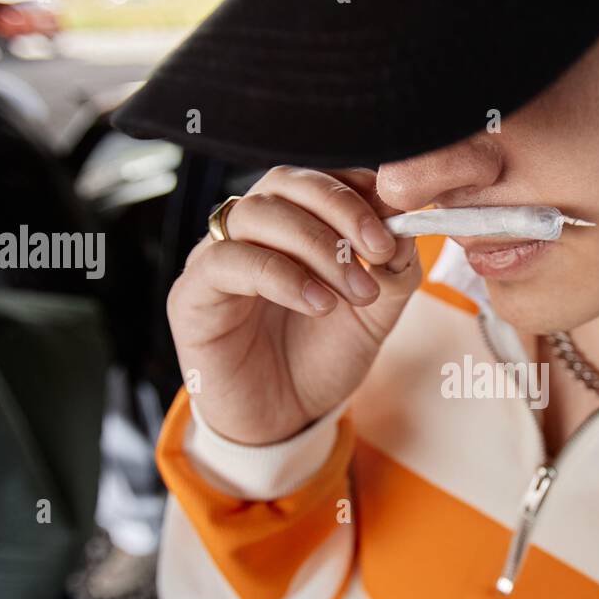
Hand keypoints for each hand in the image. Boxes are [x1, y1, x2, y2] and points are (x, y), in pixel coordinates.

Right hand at [167, 166, 421, 444]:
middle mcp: (250, 231)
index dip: (359, 188)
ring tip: (356, 292)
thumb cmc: (319, 360)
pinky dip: (282, 276)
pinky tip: (318, 304)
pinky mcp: (193, 294)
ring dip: (317, 247)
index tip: (396, 220)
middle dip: (341, 209)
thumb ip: (393, 270)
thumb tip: (406, 230)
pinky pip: (229, 261)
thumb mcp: (374, 314)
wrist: (282, 422)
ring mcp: (216, 256)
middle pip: (286, 182)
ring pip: (258, 214)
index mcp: (292, 223)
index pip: (320, 177)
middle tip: (379, 249)